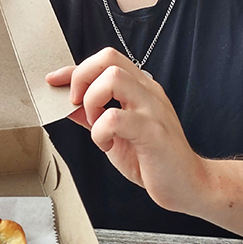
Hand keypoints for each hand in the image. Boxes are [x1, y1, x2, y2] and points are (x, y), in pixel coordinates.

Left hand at [46, 47, 208, 213]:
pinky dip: (100, 132)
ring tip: (96, 125)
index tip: (54, 80)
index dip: (73, 69)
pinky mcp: (153, 131)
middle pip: (108, 58)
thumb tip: (69, 107)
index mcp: (140, 89)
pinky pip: (115, 118)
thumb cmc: (155, 160)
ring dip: (92, 102)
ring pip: (112, 79)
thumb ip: (95, 117)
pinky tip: (107, 146)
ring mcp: (152, 109)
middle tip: (77, 105)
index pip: (105, 61)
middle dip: (81, 78)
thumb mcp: (116, 135)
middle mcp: (148, 91)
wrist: (188, 185)